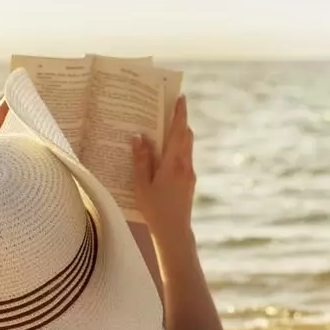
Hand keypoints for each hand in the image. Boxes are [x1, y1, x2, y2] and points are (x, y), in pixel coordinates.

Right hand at [131, 95, 194, 246]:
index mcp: (173, 163)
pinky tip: (163, 154)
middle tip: (168, 107)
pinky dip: (176, 148)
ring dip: (178, 134)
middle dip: (179, 120)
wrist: (175, 232)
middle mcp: (185, 165)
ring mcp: (189, 173)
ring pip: (186, 146)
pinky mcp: (189, 181)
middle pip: (185, 136)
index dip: (180, 113)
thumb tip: (139, 137)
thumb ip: (141, 160)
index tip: (181, 97)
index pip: (178, 131)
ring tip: (163, 128)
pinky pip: (184, 157)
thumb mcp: (142, 185)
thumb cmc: (155, 210)